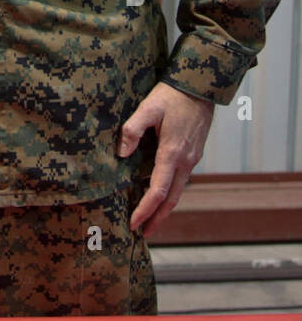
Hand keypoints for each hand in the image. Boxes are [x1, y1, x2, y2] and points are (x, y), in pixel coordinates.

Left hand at [118, 82, 214, 236]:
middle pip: (171, 199)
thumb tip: (121, 153)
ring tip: (152, 220)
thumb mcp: (148, 108)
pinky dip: (171, 193)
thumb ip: (132, 130)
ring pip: (178, 191)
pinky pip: (181, 180)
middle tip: (144, 233)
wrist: (200, 87)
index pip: (158, 191)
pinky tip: (162, 194)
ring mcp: (192, 159)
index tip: (134, 223)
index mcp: (172, 153)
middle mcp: (185, 162)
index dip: (145, 210)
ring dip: (165, 208)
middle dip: (157, 218)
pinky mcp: (194, 154)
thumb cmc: (172, 96)